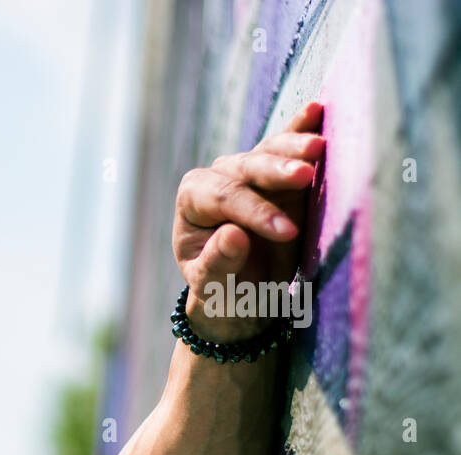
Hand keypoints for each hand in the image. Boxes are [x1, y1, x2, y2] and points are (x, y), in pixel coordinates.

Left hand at [172, 100, 325, 340]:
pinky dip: (302, 127)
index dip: (256, 213)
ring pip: (269, 150)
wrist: (242, 286)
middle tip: (305, 176)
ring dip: (295, 147)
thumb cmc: (223, 286)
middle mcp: (217, 175)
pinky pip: (286, 143)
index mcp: (193, 199)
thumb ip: (218, 262)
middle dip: (276, 172)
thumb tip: (234, 235)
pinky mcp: (277, 167)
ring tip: (320, 146)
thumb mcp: (214, 285)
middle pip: (247, 168)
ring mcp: (248, 167)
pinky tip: (317, 109)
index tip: (286, 233)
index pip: (224, 199)